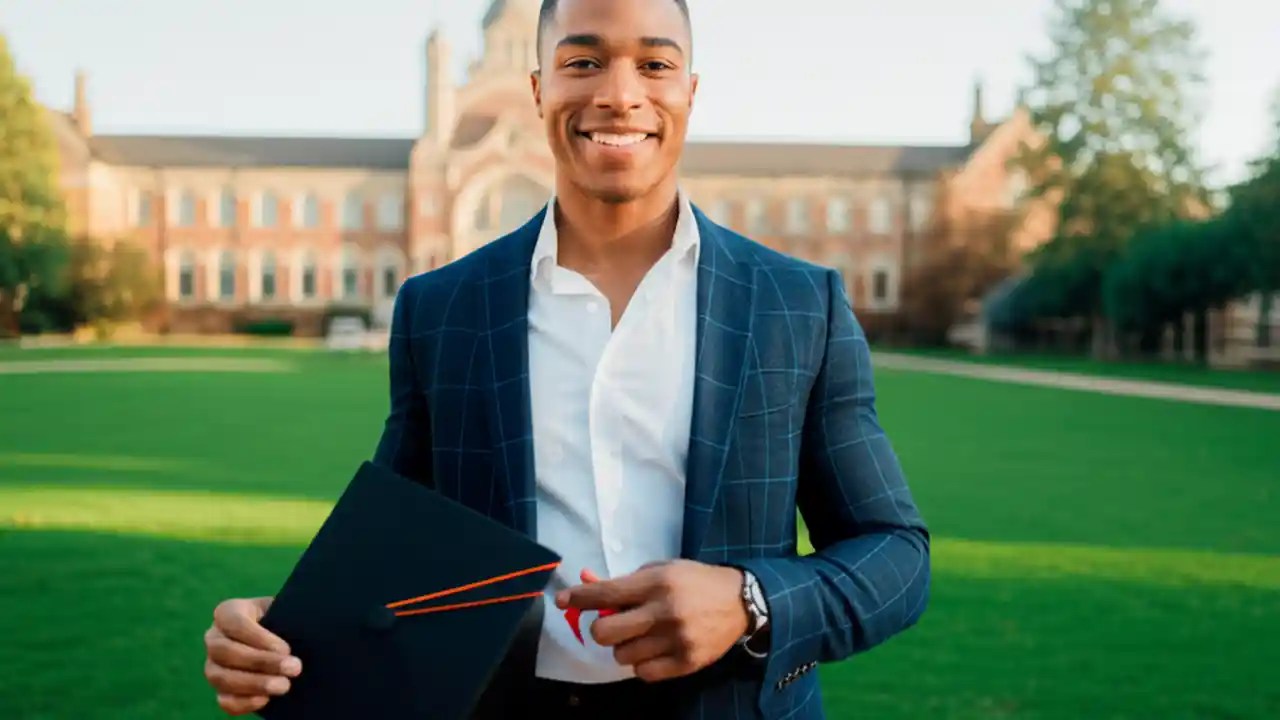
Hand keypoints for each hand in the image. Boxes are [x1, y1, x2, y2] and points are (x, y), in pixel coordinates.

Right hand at [203, 596, 301, 714]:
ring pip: (222, 677)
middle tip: (294, 668)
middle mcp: (214, 638)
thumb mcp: (285, 609)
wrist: (282, 640)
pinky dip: (243, 702)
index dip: (259, 637)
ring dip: (254, 684)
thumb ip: (290, 615)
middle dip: (261, 662)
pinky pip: (224, 700)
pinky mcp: (220, 689)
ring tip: (284, 686)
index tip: (286, 648)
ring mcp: (213, 665)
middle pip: (226, 651)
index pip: (234, 622)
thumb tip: (308, 626)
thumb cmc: (284, 619)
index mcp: (228, 612)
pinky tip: (266, 700)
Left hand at [555, 560, 748, 681]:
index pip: (605, 594)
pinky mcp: (686, 662)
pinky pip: (643, 673)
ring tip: (643, 636)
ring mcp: (675, 640)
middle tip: (615, 624)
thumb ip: (623, 581)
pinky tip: (655, 649)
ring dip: (625, 647)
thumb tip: (585, 583)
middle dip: (602, 629)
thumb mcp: (659, 570)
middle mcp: (663, 612)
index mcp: (656, 583)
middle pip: (605, 633)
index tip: (561, 601)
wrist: (739, 602)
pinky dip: (643, 663)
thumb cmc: (693, 581)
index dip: (578, 598)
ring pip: (622, 656)